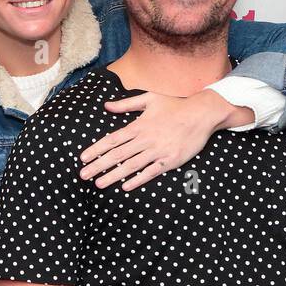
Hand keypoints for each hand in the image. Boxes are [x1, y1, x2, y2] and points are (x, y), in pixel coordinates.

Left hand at [79, 89, 236, 190]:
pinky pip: (151, 172)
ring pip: (131, 165)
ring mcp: (158, 150)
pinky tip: (125, 187)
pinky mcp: (170, 160)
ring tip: (98, 184)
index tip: (82, 159)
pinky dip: (137, 180)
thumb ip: (126, 104)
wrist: (202, 114)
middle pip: (117, 154)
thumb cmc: (175, 106)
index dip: (96, 150)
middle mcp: (145, 139)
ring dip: (113, 175)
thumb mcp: (149, 99)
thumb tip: (106, 105)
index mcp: (138, 125)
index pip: (112, 139)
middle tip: (82, 176)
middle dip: (98, 166)